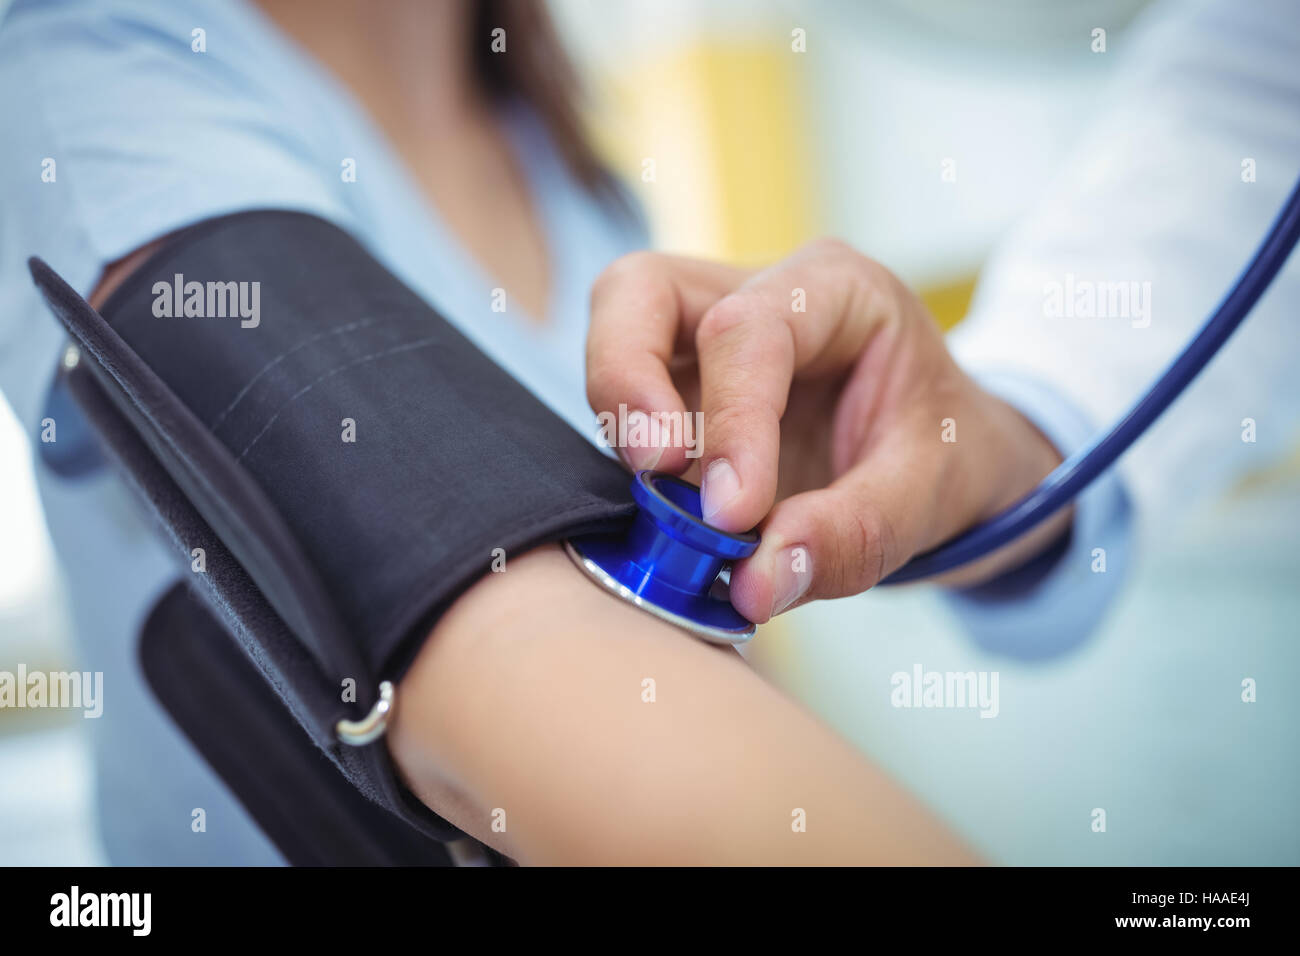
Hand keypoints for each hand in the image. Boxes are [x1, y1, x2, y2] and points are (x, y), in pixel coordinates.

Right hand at [586, 239, 1069, 623]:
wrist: (949, 458)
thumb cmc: (947, 453)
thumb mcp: (931, 494)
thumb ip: (852, 536)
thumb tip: (755, 583)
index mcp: (836, 289)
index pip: (749, 330)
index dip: (730, 421)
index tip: (730, 514)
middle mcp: (757, 293)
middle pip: (641, 290)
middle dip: (625, 377)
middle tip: (654, 469)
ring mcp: (705, 338)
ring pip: (614, 335)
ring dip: (621, 420)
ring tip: (664, 504)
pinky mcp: (678, 390)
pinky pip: (625, 407)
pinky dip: (632, 463)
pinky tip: (671, 518)